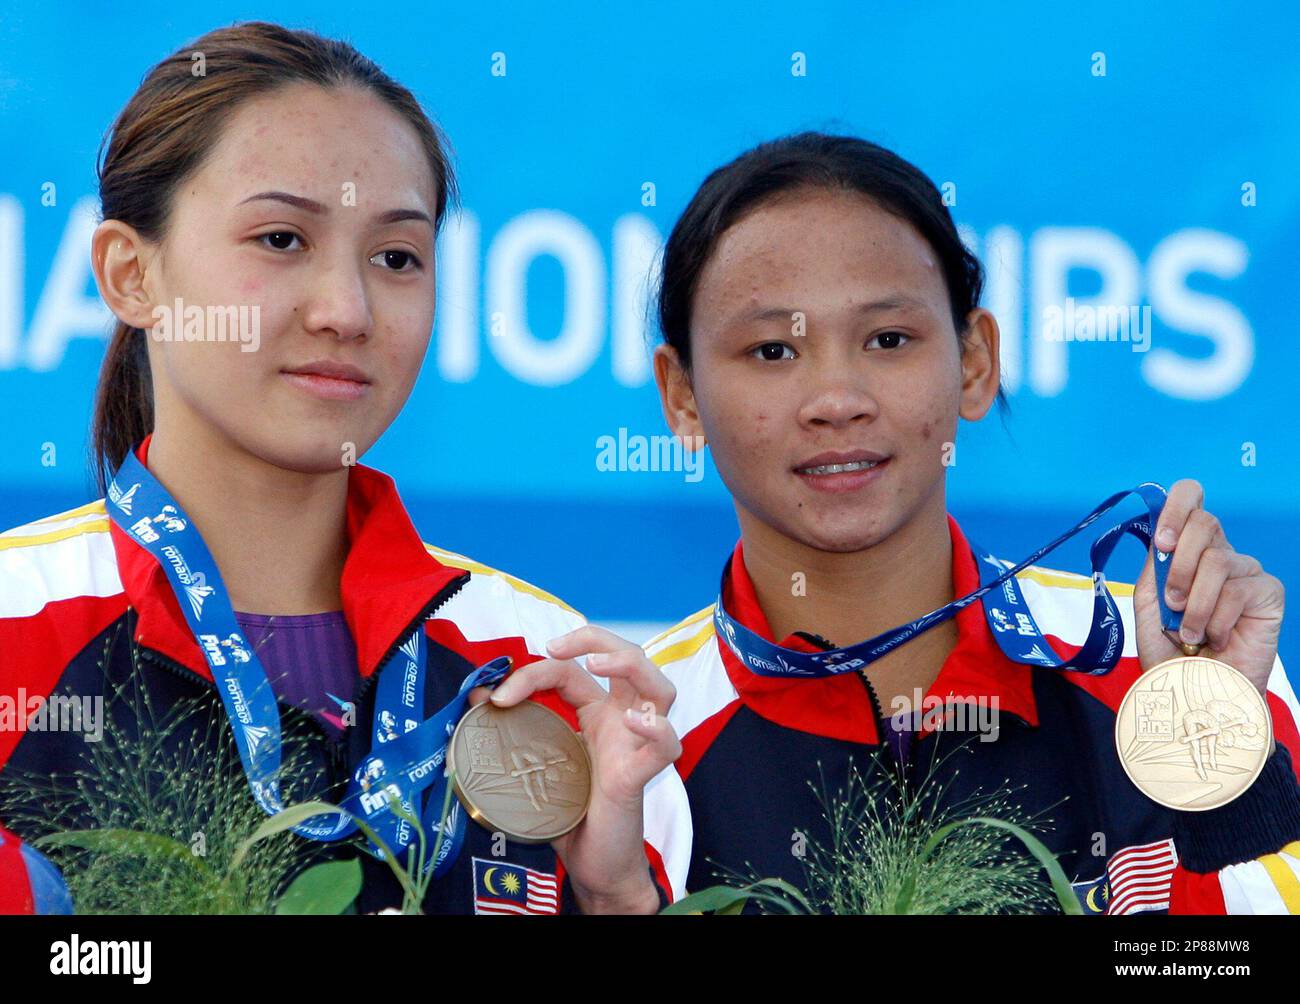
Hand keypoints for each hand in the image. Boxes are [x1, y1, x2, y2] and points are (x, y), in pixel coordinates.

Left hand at [468, 625, 681, 912]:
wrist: (592, 867)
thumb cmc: (569, 815)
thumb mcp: (534, 765)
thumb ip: (512, 731)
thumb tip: (478, 695)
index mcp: (596, 714)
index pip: (572, 671)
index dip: (535, 671)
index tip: (499, 696)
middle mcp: (621, 722)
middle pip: (630, 658)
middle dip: (596, 637)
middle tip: (555, 647)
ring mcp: (636, 746)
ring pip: (660, 689)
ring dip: (631, 665)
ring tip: (599, 663)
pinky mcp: (641, 776)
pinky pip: (667, 745)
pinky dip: (655, 729)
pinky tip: (635, 722)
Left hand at [1133, 479, 1284, 719]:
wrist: (1193, 691)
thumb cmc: (1168, 651)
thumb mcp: (1148, 603)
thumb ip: (1155, 566)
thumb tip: (1162, 534)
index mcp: (1187, 549)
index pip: (1190, 498)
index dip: (1175, 508)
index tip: (1160, 542)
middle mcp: (1219, 554)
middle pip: (1205, 522)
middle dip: (1179, 565)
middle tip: (1171, 602)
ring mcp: (1246, 572)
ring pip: (1218, 561)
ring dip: (1194, 603)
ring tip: (1189, 633)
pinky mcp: (1269, 593)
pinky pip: (1238, 590)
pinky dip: (1216, 620)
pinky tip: (1215, 638)